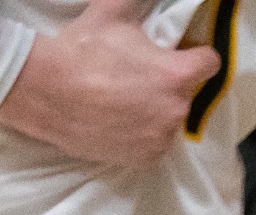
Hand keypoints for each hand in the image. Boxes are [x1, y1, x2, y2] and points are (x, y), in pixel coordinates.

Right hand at [0, 0, 221, 169]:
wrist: (46, 91)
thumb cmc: (81, 50)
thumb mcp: (112, 12)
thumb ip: (140, 1)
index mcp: (177, 74)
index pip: (210, 62)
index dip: (196, 56)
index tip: (183, 56)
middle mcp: (176, 109)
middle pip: (187, 93)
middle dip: (170, 85)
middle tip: (139, 77)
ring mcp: (161, 137)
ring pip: (171, 120)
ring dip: (157, 112)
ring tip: (126, 101)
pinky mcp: (144, 158)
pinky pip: (155, 145)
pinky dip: (143, 136)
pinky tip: (121, 122)